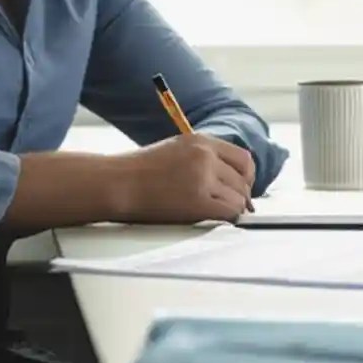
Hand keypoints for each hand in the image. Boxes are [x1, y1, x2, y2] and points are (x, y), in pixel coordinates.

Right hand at [113, 133, 255, 222]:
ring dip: (233, 208)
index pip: (243, 158)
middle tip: (233, 206)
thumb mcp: (176, 149)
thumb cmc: (139, 170)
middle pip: (243, 180)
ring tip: (219, 213)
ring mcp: (203, 178)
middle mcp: (205, 156)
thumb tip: (229, 177)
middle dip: (241, 195)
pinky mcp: (198, 201)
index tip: (242, 187)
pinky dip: (229, 218)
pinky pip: (230, 212)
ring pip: (239, 198)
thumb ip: (203, 157)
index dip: (246, 176)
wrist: (117, 183)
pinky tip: (218, 220)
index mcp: (201, 141)